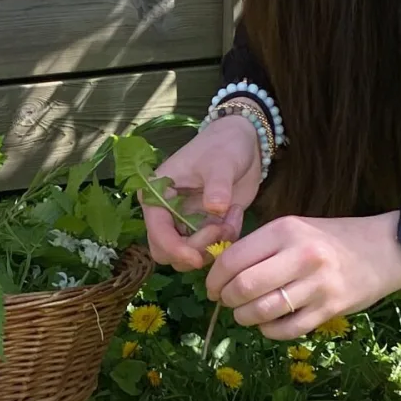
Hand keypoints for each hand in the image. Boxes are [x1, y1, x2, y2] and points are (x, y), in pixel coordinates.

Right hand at [140, 117, 261, 269]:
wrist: (243, 143)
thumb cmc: (224, 145)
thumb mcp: (221, 161)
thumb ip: (217, 185)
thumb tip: (215, 208)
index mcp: (157, 195)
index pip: (157, 233)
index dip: (175, 249)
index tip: (198, 257)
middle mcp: (166, 213)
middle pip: (167, 252)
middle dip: (193, 250)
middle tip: (219, 230)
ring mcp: (185, 222)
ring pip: (189, 255)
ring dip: (212, 246)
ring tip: (231, 218)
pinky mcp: (204, 228)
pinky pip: (210, 248)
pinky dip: (226, 240)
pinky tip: (236, 214)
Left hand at [204, 211, 400, 336]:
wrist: (384, 249)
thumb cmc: (331, 239)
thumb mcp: (296, 228)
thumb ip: (261, 246)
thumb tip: (219, 272)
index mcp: (285, 230)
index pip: (233, 259)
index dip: (214, 279)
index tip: (212, 288)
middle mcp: (301, 255)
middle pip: (243, 287)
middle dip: (226, 300)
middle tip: (226, 302)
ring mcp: (317, 284)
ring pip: (262, 311)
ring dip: (245, 318)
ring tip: (245, 314)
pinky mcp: (330, 308)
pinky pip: (287, 330)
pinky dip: (269, 331)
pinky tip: (268, 325)